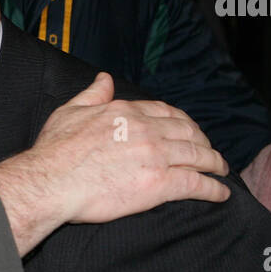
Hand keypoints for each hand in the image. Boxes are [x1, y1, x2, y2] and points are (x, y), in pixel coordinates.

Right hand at [0, 73, 228, 253]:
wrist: (50, 181)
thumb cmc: (54, 150)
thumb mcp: (70, 112)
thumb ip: (92, 95)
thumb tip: (104, 78)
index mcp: (126, 112)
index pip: (165, 112)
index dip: (182, 120)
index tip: (188, 128)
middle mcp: (146, 129)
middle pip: (187, 131)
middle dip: (203, 141)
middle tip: (209, 151)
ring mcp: (156, 156)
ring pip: (198, 155)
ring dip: (214, 163)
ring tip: (220, 170)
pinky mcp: (159, 183)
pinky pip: (196, 184)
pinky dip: (213, 188)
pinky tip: (220, 192)